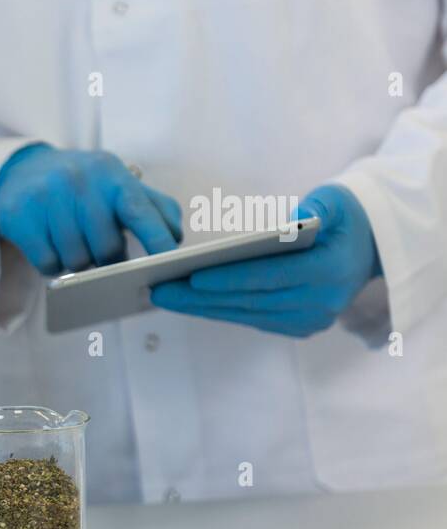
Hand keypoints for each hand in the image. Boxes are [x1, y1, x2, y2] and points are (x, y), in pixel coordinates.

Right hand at [0, 144, 181, 274]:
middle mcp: (80, 181)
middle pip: (107, 248)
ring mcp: (48, 197)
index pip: (141, 212)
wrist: (19, 173)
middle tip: (101, 250)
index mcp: (111, 174)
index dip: (157, 240)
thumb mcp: (116, 183)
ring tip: (73, 244)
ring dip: (78, 263)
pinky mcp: (21, 216)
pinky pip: (48, 263)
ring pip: (76, 260)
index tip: (169, 263)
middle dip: (108, 259)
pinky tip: (51, 247)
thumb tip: (175, 236)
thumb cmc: (79, 186)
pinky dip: (53, 265)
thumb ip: (152, 207)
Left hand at [149, 185, 380, 337]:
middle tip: (158, 290)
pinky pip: (250, 318)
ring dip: (201, 307)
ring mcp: (309, 320)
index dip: (228, 278)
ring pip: (245, 314)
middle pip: (249, 302)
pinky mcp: (298, 326)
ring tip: (164, 295)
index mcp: (330, 273)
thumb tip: (283, 225)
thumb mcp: (335, 201)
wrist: (371, 247)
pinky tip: (188, 300)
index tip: (190, 276)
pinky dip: (218, 309)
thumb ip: (313, 210)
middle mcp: (320, 304)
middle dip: (199, 297)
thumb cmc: (345, 217)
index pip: (269, 277)